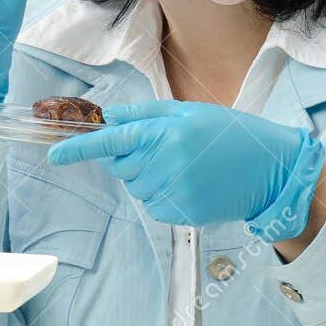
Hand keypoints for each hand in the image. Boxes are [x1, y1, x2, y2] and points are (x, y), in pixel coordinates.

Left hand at [47, 99, 325, 237]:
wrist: (271, 169)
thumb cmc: (230, 134)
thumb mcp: (190, 112)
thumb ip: (147, 114)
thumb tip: (110, 117)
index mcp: (167, 132)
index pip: (112, 140)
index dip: (79, 149)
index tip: (54, 155)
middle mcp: (167, 163)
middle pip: (121, 167)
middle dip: (132, 158)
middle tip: (167, 149)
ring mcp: (175, 191)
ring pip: (137, 188)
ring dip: (149, 178)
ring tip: (184, 168)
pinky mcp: (183, 213)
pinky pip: (154, 206)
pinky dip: (163, 197)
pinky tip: (189, 185)